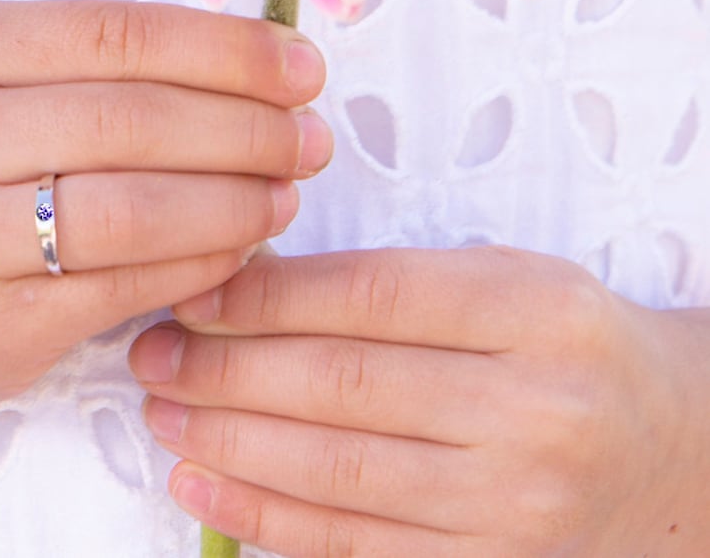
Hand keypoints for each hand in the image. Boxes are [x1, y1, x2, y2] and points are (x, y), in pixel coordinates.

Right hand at [0, 0, 334, 423]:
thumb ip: (89, 62)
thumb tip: (255, 59)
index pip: (113, 34)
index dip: (224, 49)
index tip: (301, 64)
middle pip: (130, 120)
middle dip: (246, 127)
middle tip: (312, 136)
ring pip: (132, 210)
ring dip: (235, 201)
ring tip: (287, 193)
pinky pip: (122, 290)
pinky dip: (199, 265)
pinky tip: (239, 250)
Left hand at [126, 244, 709, 554]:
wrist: (671, 452)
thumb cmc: (564, 346)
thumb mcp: (506, 278)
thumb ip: (393, 279)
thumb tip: (241, 279)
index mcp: (535, 310)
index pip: (371, 297)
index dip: (266, 296)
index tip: (192, 288)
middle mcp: (533, 411)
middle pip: (345, 388)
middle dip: (226, 370)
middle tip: (151, 351)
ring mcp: (517, 505)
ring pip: (340, 473)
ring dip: (230, 441)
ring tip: (161, 410)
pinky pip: (358, 547)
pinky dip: (268, 516)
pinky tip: (207, 481)